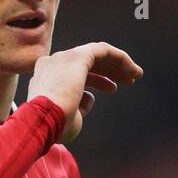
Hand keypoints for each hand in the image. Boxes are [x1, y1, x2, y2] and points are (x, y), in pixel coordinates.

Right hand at [28, 42, 142, 143]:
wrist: (42, 121)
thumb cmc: (53, 127)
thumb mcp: (68, 118)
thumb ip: (79, 106)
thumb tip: (90, 98)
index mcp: (46, 77)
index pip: (75, 74)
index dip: (97, 80)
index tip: (113, 89)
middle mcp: (53, 63)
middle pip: (87, 63)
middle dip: (109, 70)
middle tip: (128, 80)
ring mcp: (64, 58)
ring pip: (96, 55)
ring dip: (117, 64)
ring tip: (136, 75)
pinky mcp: (77, 57)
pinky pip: (103, 50)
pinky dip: (119, 58)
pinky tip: (132, 69)